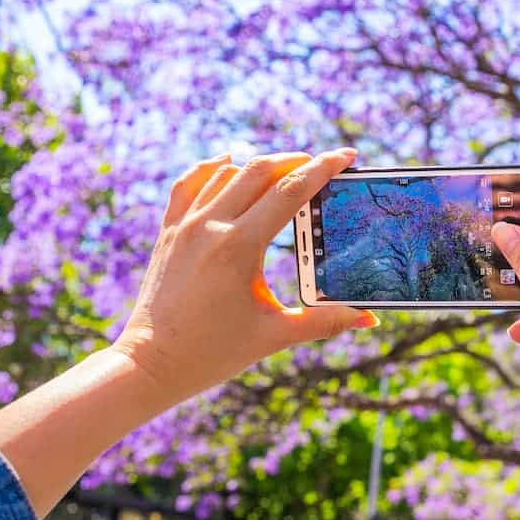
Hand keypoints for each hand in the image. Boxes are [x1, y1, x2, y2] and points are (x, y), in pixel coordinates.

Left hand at [111, 150, 377, 409]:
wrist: (151, 364)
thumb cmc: (213, 353)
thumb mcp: (273, 336)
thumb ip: (323, 321)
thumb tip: (368, 318)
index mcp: (239, 248)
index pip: (289, 192)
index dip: (322, 169)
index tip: (346, 155)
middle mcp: (210, 227)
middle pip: (260, 171)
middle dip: (296, 162)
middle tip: (323, 165)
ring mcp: (184, 226)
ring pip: (227, 172)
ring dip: (260, 166)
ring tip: (286, 172)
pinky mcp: (168, 232)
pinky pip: (190, 183)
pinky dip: (213, 168)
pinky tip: (229, 163)